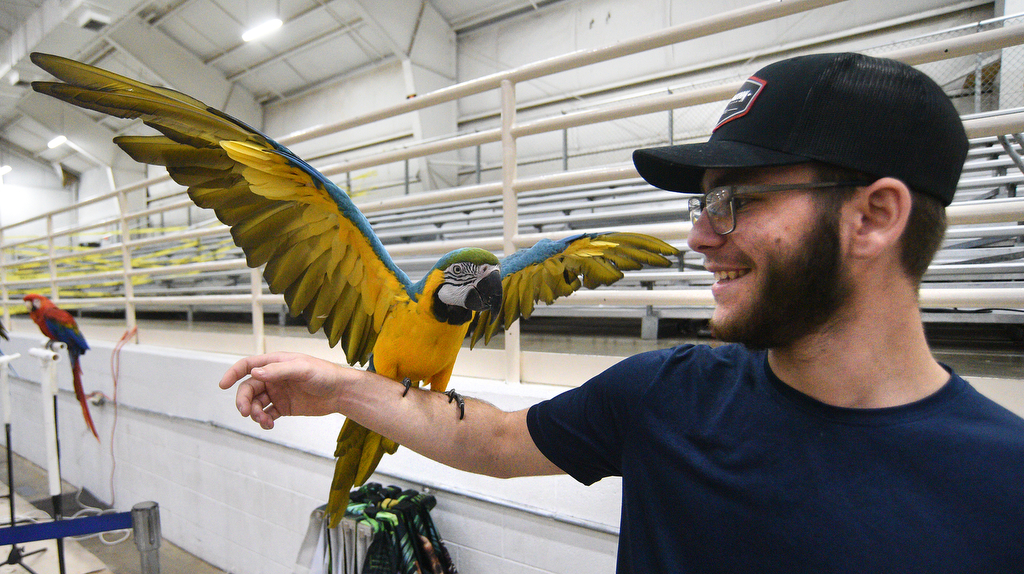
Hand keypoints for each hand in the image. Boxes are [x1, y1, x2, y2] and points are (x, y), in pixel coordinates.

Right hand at [219, 352, 354, 428]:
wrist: (341, 392)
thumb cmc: (324, 374)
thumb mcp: (302, 369)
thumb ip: (278, 371)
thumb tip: (255, 373)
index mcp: (275, 363)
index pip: (248, 366)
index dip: (233, 373)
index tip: (223, 384)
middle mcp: (273, 377)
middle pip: (248, 388)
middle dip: (244, 401)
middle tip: (247, 412)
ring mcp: (277, 393)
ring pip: (256, 403)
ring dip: (255, 413)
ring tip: (264, 420)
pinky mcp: (284, 407)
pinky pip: (266, 414)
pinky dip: (264, 420)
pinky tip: (269, 424)